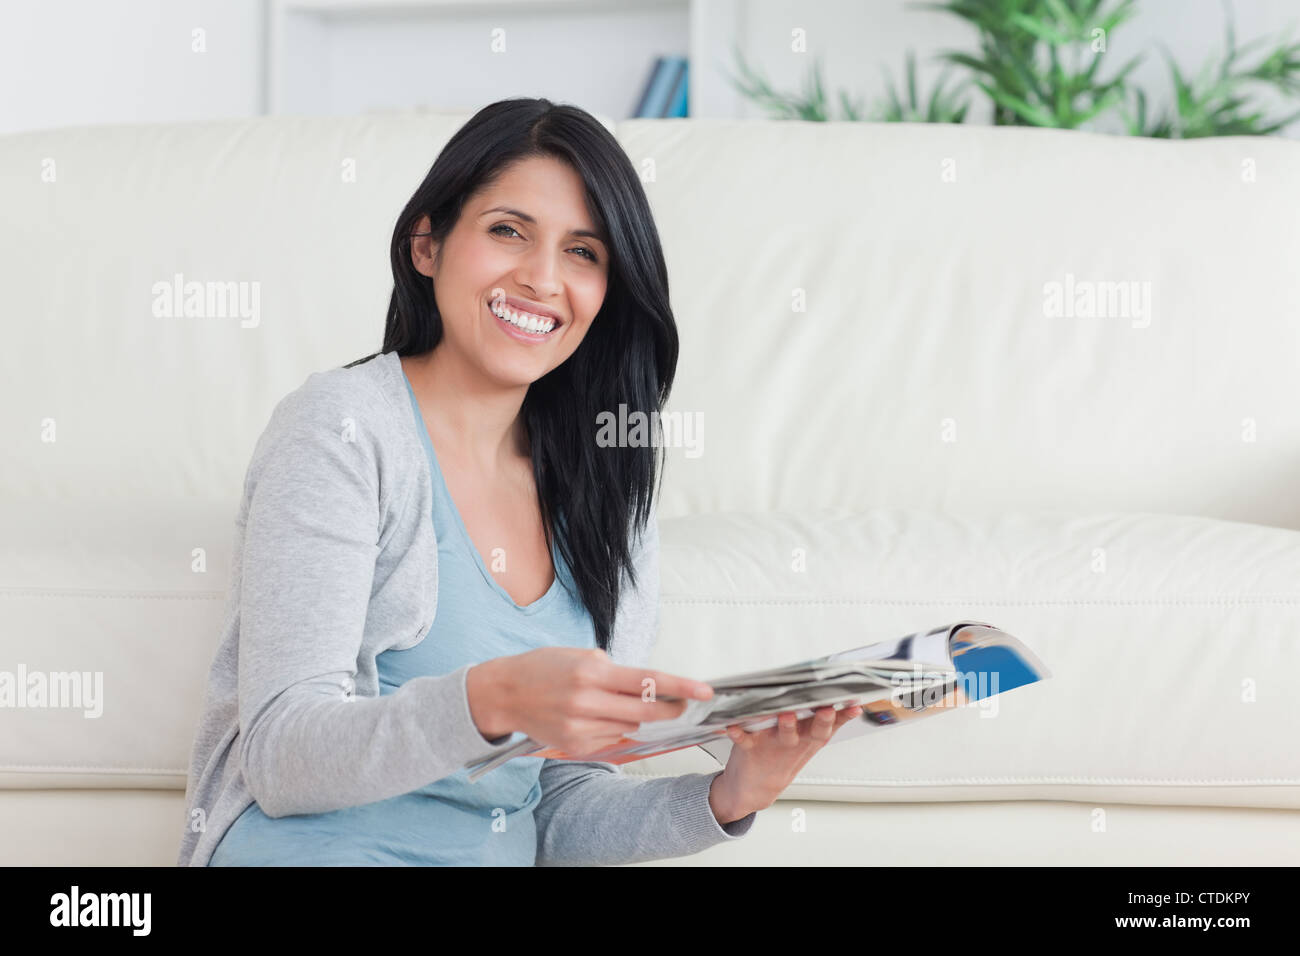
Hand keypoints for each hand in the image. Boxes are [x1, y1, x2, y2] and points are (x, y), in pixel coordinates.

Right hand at [468, 647, 713, 757]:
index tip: (705, 690)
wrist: (504, 693)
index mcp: (592, 672)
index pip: (649, 681)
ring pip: (630, 726)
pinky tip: (592, 716)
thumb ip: (615, 672)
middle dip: (670, 708)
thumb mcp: (581, 656)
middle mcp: (588, 701)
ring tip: (609, 701)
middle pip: (647, 711)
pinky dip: (612, 727)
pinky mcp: (575, 746)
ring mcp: (581, 727)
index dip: (681, 686)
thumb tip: (649, 687)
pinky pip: (611, 738)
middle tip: (682, 704)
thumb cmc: (544, 668)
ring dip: (634, 716)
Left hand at [708, 704, 864, 824]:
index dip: (844, 718)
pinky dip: (738, 733)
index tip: (853, 707)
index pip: (831, 726)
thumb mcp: (810, 743)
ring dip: (786, 725)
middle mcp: (794, 742)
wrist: (754, 788)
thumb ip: (828, 724)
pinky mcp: (750, 747)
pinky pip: (744, 739)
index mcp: (808, 738)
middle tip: (827, 709)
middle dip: (822, 720)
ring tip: (787, 714)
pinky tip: (734, 725)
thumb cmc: (782, 757)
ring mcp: (773, 745)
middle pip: (813, 731)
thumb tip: (851, 702)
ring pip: (784, 735)